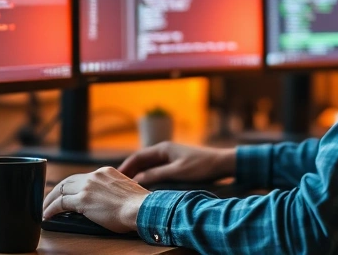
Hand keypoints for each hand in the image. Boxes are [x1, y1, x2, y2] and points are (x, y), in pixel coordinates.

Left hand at [42, 167, 148, 232]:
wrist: (141, 208)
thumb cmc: (138, 205)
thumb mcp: (126, 190)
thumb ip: (114, 191)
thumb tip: (109, 200)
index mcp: (106, 172)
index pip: (82, 177)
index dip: (71, 186)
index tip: (66, 193)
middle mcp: (95, 175)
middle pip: (68, 181)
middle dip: (56, 191)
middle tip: (49, 200)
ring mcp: (88, 187)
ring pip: (61, 190)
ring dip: (50, 200)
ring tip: (44, 209)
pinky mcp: (83, 200)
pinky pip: (60, 203)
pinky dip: (51, 209)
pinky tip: (47, 215)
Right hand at [118, 142, 235, 185]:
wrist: (222, 164)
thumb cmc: (201, 166)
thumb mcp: (177, 172)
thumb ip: (156, 175)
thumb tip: (137, 180)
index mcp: (163, 149)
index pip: (138, 156)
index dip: (126, 166)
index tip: (116, 176)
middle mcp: (165, 151)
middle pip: (142, 161)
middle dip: (130, 171)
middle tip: (119, 184)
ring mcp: (171, 158)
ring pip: (150, 167)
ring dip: (140, 175)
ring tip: (129, 188)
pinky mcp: (177, 165)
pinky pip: (158, 171)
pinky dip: (150, 177)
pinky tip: (147, 188)